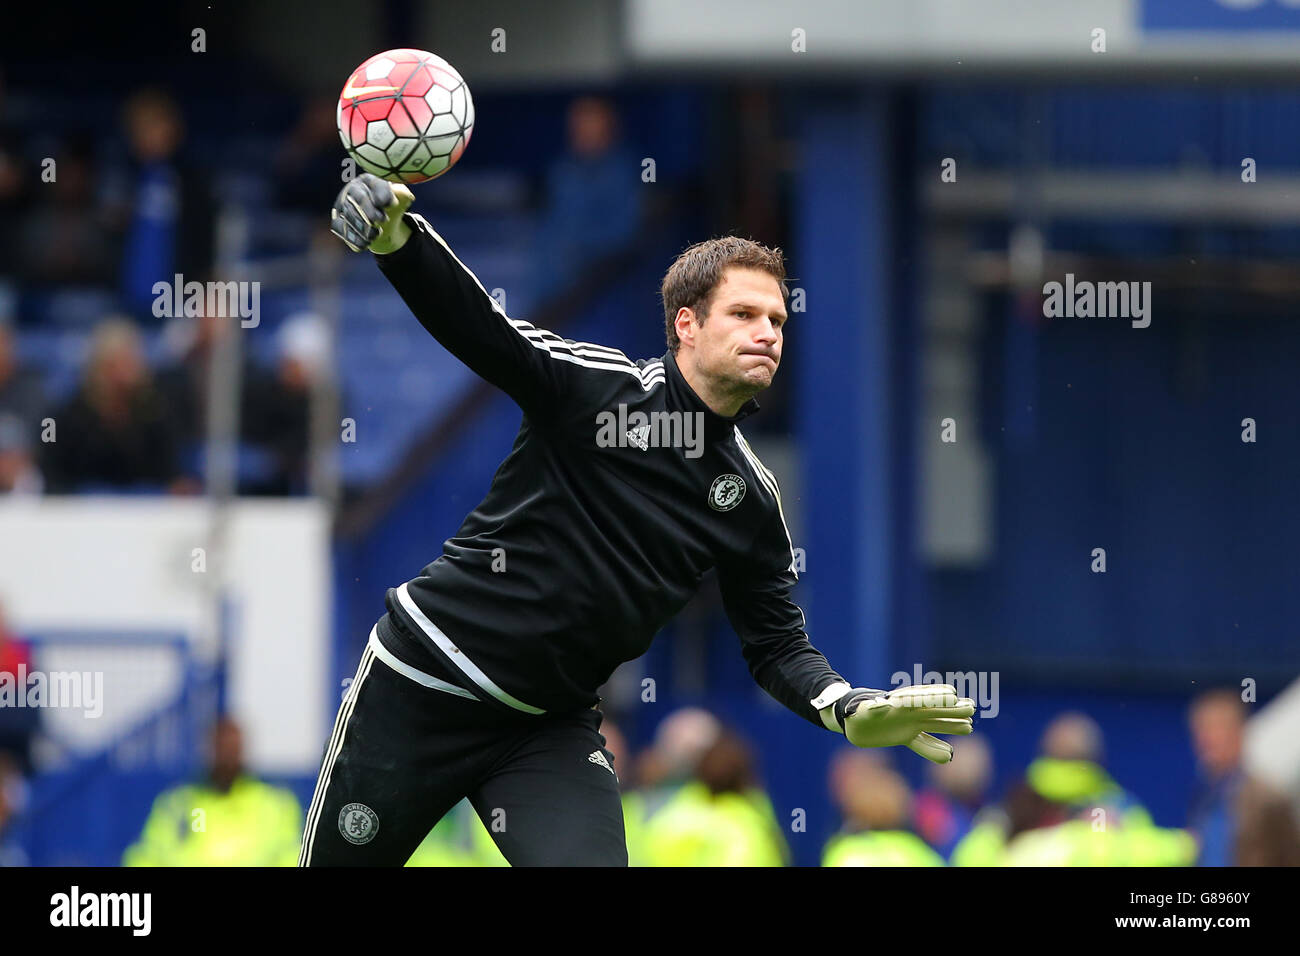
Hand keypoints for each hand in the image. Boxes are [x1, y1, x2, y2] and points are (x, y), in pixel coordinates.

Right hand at [329, 173, 414, 253]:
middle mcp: (353, 190)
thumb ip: (403, 195)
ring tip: (376, 233)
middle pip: (359, 199)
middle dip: (371, 211)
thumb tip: (406, 196)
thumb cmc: (390, 203)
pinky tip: (366, 243)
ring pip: (350, 215)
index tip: (393, 204)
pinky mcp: (338, 221)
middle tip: (383, 220)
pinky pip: (342, 229)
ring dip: (364, 228)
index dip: (383, 194)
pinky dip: (355, 238)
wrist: (380, 219)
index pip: (375, 184)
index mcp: (369, 180)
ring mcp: (343, 205)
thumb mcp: (400, 197)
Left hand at [830, 684, 974, 763]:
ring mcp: (908, 724)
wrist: (849, 721)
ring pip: (933, 724)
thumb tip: (884, 704)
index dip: (937, 698)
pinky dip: (934, 749)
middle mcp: (907, 712)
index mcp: (899, 704)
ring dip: (949, 726)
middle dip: (951, 710)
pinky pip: (922, 743)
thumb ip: (874, 708)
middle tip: (972, 709)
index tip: (954, 696)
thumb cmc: (855, 713)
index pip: (922, 699)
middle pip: (933, 710)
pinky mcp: (904, 735)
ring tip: (969, 727)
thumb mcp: (862, 711)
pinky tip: (949, 755)